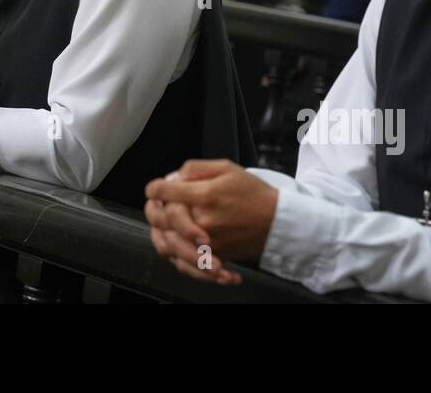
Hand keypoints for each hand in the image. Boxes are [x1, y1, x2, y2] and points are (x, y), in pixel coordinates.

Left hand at [144, 159, 279, 285]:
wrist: (277, 222)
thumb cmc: (253, 193)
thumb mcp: (226, 168)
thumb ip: (195, 169)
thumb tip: (172, 178)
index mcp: (204, 195)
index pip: (165, 192)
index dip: (154, 188)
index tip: (154, 188)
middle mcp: (203, 220)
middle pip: (161, 218)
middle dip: (154, 209)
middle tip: (157, 205)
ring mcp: (207, 242)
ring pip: (168, 243)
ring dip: (161, 233)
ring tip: (163, 225)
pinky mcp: (213, 256)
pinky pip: (185, 262)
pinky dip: (177, 255)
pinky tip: (178, 244)